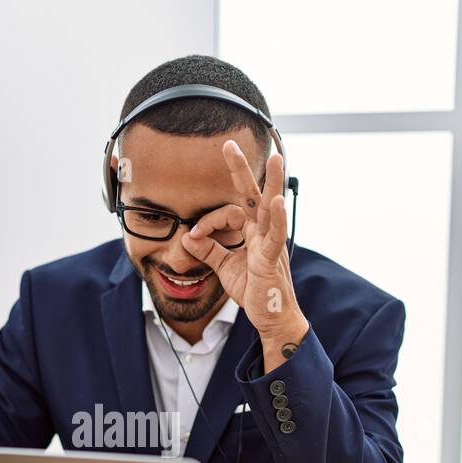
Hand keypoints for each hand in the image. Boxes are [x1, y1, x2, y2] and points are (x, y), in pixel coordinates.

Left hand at [181, 140, 307, 370]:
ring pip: (270, 207)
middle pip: (253, 194)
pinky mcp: (272, 259)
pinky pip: (275, 236)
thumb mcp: (225, 268)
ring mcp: (270, 243)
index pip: (230, 212)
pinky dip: (275, 219)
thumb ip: (208, 251)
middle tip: (229, 145)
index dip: (208, 220)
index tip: (192, 234)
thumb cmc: (254, 290)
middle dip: (242, 169)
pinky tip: (275, 202)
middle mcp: (263, 232)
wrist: (271, 317)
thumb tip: (185, 237)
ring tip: (275, 159)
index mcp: (252, 233)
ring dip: (273, 182)